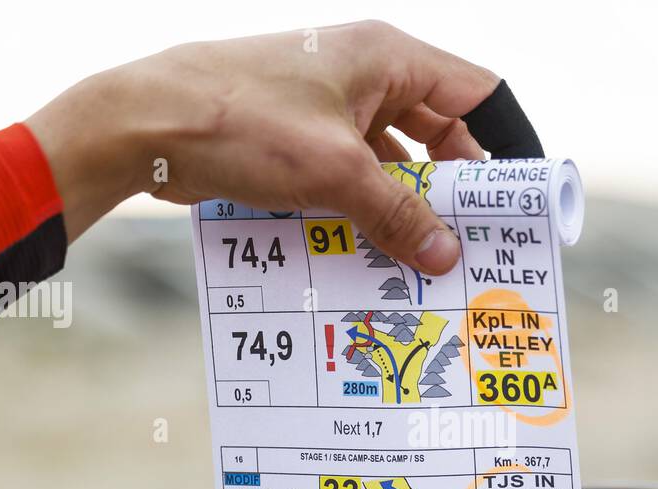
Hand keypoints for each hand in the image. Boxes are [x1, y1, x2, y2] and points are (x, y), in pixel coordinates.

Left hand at [26, 21, 496, 273]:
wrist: (144, 124)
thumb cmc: (241, 123)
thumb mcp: (335, 173)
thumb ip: (397, 215)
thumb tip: (447, 254)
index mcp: (386, 57)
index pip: (474, 95)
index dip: (502, 145)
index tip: (513, 200)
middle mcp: (363, 74)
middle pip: (435, 133)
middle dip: (452, 189)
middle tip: (472, 243)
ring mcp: (328, 107)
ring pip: (391, 160)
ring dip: (405, 208)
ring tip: (424, 261)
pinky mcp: (298, 138)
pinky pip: (351, 175)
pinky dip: (364, 211)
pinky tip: (370, 254)